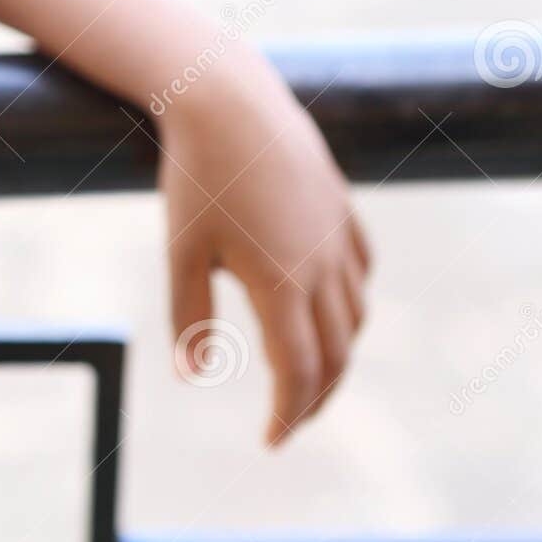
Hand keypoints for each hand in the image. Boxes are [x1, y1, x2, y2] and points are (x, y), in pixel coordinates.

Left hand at [156, 64, 370, 446]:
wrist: (227, 100)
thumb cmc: (195, 178)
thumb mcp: (180, 251)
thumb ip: (188, 316)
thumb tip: (189, 376)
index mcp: (281, 284)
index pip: (298, 371)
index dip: (288, 414)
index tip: (270, 440)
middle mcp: (322, 266)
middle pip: (336, 354)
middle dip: (316, 397)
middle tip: (290, 422)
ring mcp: (338, 235)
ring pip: (356, 314)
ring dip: (337, 354)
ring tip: (310, 374)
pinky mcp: (341, 207)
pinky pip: (361, 270)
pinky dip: (351, 303)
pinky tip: (331, 309)